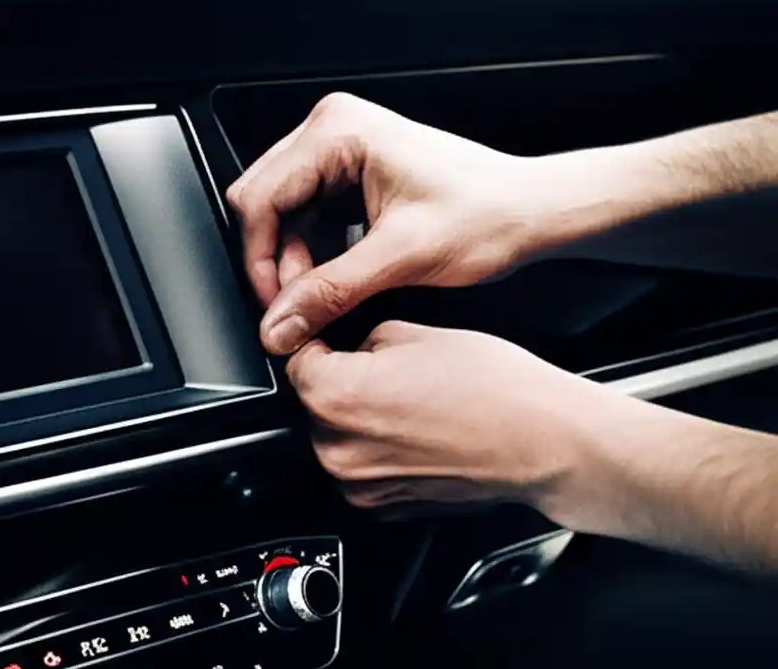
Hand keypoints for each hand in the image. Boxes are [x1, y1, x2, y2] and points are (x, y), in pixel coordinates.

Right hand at [227, 93, 545, 354]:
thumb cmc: (489, 214)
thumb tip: (280, 323)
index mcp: (339, 131)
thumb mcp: (402, 258)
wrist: (533, 211)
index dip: (260, 259)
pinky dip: (312, 251)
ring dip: (293, 259)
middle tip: (298, 305)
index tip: (275, 306)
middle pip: (262, 201)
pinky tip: (335, 275)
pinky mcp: (349, 172)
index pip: (260, 198)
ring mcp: (339, 148)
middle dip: (276, 260)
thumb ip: (331, 292)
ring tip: (323, 292)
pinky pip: (306, 214)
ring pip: (280, 212)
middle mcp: (333, 129)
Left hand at [289, 321, 626, 515]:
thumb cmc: (495, 390)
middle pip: (312, 404)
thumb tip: (347, 347)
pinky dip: (377, 452)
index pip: (296, 360)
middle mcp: (338, 448)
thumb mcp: (414, 332)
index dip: (318, 343)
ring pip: (335, 438)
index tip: (332, 340)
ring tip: (409, 404)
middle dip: (339, 383)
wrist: (544, 444)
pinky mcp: (383, 506)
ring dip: (357, 420)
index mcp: (335, 396)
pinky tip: (417, 432)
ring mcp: (359, 484)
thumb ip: (361, 338)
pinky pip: (360, 470)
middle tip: (387, 371)